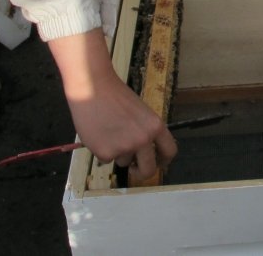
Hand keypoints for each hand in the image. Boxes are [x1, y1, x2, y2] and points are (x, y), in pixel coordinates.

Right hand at [48, 30, 176, 180]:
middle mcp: (143, 140)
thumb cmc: (116, 97)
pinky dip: (102, 150)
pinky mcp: (106, 153)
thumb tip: (147, 152)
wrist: (93, 88)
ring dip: (117, 153)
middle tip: (134, 169)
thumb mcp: (141, 113)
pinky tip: (97, 133)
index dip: (164, 161)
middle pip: (149, 170)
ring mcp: (125, 148)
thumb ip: (146, 132)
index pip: (170, 151)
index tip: (158, 164)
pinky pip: (106, 159)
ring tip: (108, 131)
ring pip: (124, 162)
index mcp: (156, 127)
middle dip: (141, 173)